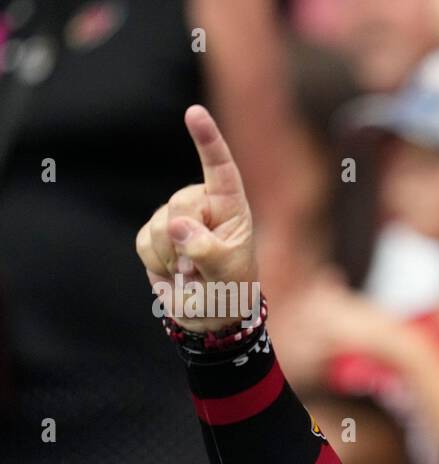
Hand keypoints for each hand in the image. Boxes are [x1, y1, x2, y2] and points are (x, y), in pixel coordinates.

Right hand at [136, 105, 257, 332]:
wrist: (210, 313)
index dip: (207, 139)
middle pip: (181, 205)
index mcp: (230, 207)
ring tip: (192, 272)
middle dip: (187, 239)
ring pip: (160, 225)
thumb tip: (177, 226)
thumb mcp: (228, 274)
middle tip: (201, 266)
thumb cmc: (230, 289)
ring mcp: (175, 217)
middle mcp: (202, 205)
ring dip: (173, 256)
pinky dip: (157, 262)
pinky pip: (144, 242)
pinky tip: (174, 272)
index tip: (194, 112)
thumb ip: (207, 250)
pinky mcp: (153, 233)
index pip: (220, 168)